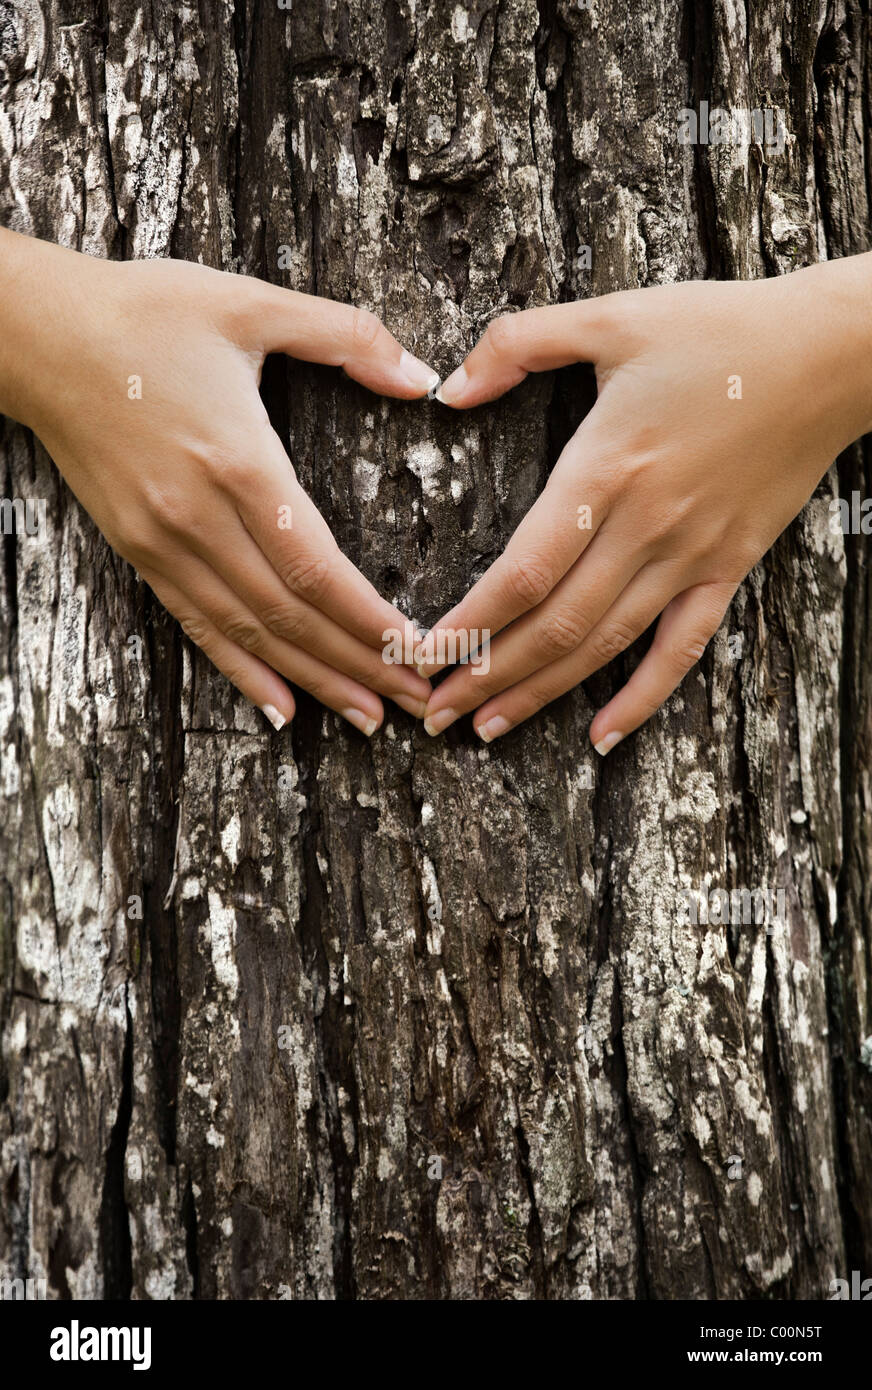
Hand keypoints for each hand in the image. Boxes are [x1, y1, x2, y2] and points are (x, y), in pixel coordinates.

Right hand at [3, 232, 434, 732]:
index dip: (370, 620)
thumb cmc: (144, 313)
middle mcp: (198, 516)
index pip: (317, 568)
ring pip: (249, 632)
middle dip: (361, 664)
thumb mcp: (252, 302)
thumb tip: (421, 377)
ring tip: (367, 714)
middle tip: (415, 701)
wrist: (38, 336)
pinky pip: (197, 625)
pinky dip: (242, 671)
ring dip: (313, 680)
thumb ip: (347, 337)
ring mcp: (163, 541)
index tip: (417, 649)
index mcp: (237, 460)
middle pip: (291, 615)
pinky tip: (281, 707)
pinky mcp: (138, 550)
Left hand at [419, 260, 871, 749]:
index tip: (421, 654)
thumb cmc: (720, 330)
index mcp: (605, 468)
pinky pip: (681, 650)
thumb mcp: (610, 315)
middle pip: (554, 624)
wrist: (831, 354)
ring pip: (604, 646)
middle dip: (485, 674)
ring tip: (486, 727)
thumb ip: (517, 344)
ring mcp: (691, 556)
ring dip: (540, 693)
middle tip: (434, 712)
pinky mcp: (728, 568)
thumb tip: (448, 392)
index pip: (522, 571)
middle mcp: (645, 526)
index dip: (468, 622)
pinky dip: (641, 698)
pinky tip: (602, 736)